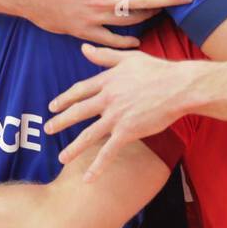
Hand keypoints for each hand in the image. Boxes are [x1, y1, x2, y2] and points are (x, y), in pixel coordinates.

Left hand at [44, 44, 198, 180]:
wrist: (178, 87)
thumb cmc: (158, 70)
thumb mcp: (129, 58)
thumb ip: (105, 55)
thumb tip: (83, 49)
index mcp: (107, 81)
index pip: (79, 91)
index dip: (64, 99)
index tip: (52, 106)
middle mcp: (107, 99)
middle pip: (78, 112)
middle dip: (60, 122)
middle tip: (48, 129)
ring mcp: (116, 117)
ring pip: (88, 135)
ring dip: (73, 148)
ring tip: (61, 158)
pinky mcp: (127, 132)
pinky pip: (108, 152)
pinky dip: (97, 167)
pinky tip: (88, 179)